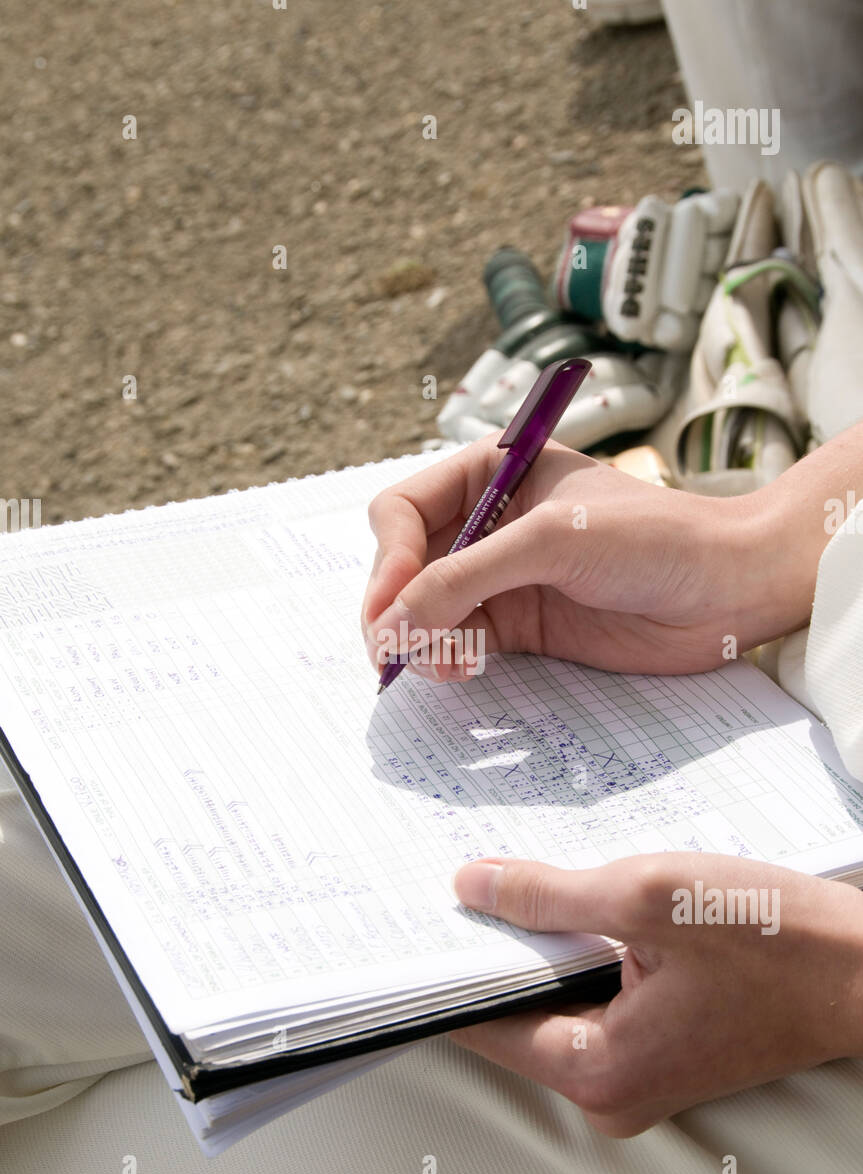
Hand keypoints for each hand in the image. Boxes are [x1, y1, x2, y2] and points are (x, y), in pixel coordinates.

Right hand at [362, 434, 806, 680]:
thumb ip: (465, 579)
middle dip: (393, 608)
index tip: (392, 606)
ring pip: (422, 612)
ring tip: (445, 664)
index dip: (388, 560)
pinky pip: (456, 644)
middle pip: (401, 566)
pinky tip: (465, 669)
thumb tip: (392, 625)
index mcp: (489, 472)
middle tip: (392, 652)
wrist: (726, 591)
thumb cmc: (653, 538)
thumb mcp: (550, 542)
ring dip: (419, 641)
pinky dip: (445, 660)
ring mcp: (500, 578)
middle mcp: (485, 523)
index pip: (401, 511)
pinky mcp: (518, 626)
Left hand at [449, 853, 862, 1135]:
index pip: (479, 1021)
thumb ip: (548, 894)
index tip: (413, 918)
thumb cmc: (777, 939)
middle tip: (467, 880)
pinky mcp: (660, 1049)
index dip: (447, 964)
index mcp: (596, 1070)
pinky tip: (583, 905)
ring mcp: (636, 1075)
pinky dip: (582, 954)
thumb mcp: (649, 896)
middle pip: (514, 1012)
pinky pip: (594, 1002)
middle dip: (496, 946)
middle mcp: (609, 1090)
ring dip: (543, 945)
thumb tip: (473, 887)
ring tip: (526, 883)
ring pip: (554, 1002)